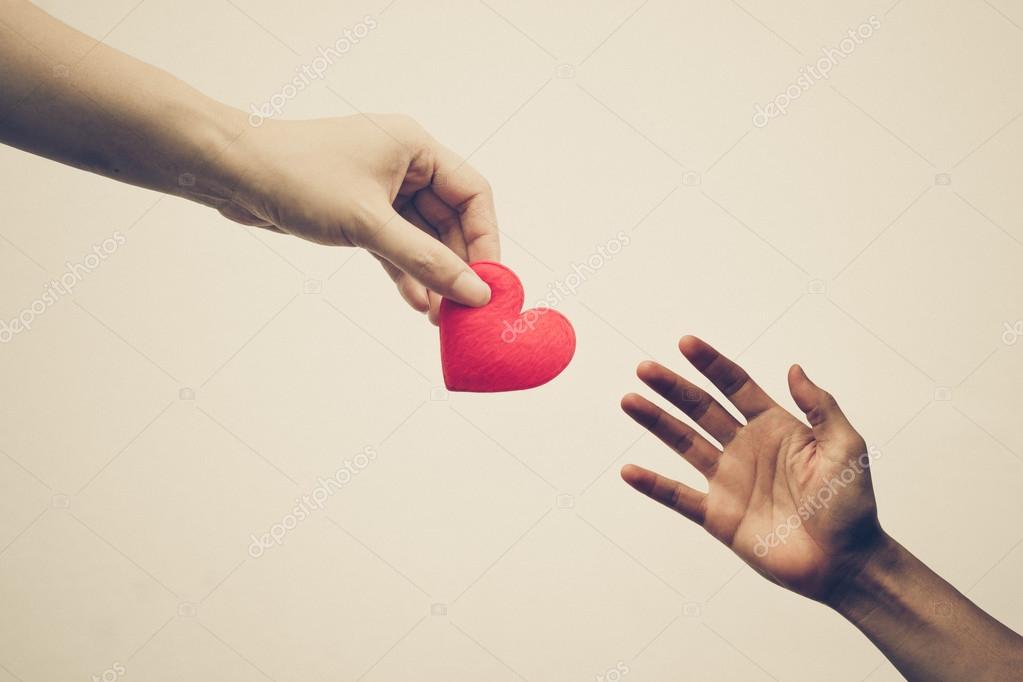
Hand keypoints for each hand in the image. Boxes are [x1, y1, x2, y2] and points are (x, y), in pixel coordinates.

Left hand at [213, 114, 498, 321]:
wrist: (232, 172)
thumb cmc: (297, 177)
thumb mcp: (368, 223)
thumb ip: (425, 260)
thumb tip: (474, 291)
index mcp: (415, 148)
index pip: (473, 194)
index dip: (486, 240)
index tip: (490, 283)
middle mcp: (404, 166)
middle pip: (450, 221)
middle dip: (457, 266)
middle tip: (465, 309)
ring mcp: (381, 190)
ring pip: (421, 238)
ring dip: (431, 276)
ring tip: (440, 317)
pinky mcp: (359, 213)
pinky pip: (395, 247)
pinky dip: (405, 273)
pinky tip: (415, 302)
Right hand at [620, 336, 883, 601]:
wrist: (844, 563)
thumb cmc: (851, 505)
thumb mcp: (846, 447)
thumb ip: (820, 408)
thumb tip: (793, 368)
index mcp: (774, 427)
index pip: (735, 385)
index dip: (711, 364)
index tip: (686, 343)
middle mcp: (746, 448)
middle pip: (701, 408)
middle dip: (672, 387)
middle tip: (645, 369)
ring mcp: (729, 481)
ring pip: (683, 443)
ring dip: (656, 422)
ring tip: (629, 401)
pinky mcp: (718, 516)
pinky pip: (678, 497)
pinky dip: (653, 485)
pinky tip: (629, 471)